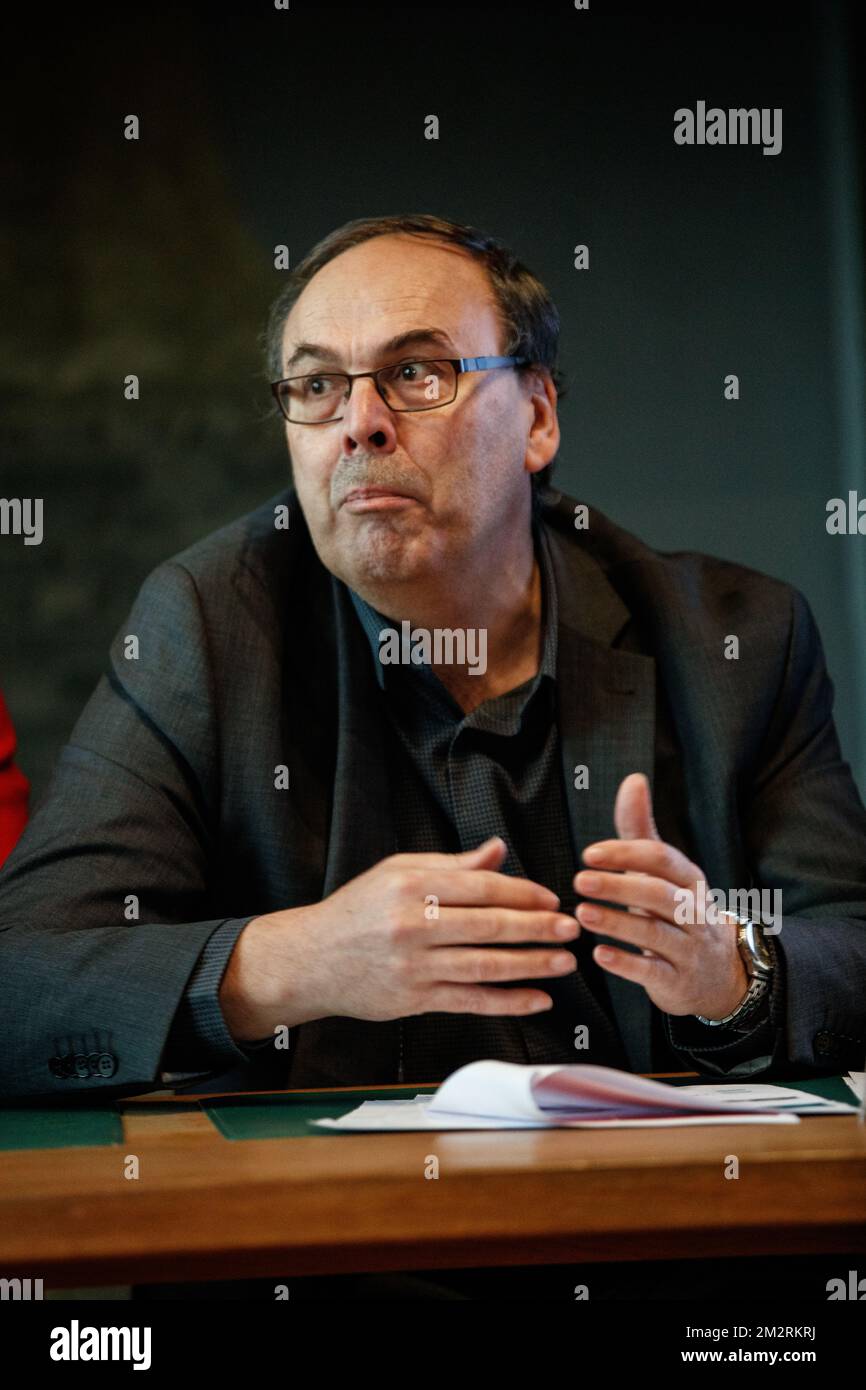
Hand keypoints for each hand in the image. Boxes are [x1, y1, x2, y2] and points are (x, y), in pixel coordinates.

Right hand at [221, 837, 579, 1037]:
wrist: (311, 959)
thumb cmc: (357, 910)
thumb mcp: (396, 872)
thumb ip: (451, 865)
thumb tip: (498, 850)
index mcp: (411, 886)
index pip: (481, 887)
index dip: (522, 892)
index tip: (551, 898)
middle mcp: (411, 926)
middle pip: (489, 926)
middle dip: (537, 928)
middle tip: (572, 928)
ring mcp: (413, 967)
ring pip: (485, 966)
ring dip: (531, 966)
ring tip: (564, 962)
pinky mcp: (414, 1000)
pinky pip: (470, 1001)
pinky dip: (507, 1002)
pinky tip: (537, 999)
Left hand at [573, 773, 748, 1019]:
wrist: (717, 975)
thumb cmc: (676, 911)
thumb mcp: (662, 871)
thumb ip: (640, 828)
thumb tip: (633, 779)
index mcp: (689, 880)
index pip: (663, 860)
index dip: (626, 854)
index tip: (589, 854)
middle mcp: (695, 912)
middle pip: (661, 895)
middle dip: (620, 887)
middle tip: (580, 881)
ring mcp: (690, 949)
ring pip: (656, 933)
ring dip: (618, 923)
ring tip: (582, 914)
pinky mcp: (679, 982)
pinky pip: (654, 972)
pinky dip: (626, 964)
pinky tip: (599, 955)